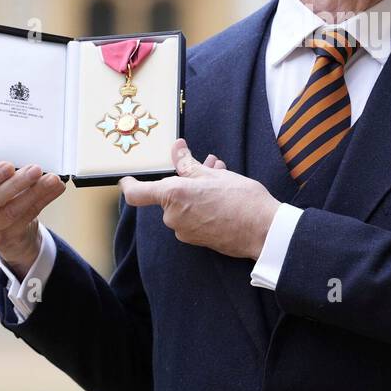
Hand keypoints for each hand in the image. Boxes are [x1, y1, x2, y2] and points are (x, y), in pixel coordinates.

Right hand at [0, 162, 66, 277]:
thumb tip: (22, 163)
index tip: (8, 166)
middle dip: (16, 184)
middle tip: (35, 170)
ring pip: (11, 212)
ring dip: (34, 193)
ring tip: (51, 179)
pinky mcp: (0, 240)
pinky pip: (25, 219)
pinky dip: (42, 201)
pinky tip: (54, 190)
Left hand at [120, 139, 278, 260]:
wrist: (264, 231)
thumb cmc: (241, 200)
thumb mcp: (214, 175)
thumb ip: (189, 164)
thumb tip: (177, 150)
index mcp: (173, 196)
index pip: (138, 194)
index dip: (130, 185)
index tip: (127, 179)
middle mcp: (174, 217)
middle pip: (169, 196)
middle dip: (186, 180)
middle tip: (209, 164)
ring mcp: (185, 232)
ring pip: (183, 206)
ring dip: (197, 191)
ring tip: (222, 177)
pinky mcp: (197, 241)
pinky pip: (192, 218)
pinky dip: (202, 206)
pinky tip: (223, 196)